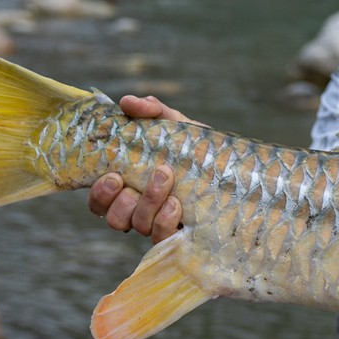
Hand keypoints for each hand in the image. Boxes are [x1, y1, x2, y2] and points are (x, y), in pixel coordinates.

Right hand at [87, 96, 192, 243]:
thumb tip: (128, 102)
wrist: (239, 169)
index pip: (100, 200)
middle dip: (119, 201)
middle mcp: (141, 209)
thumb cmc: (199, 148)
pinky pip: (161, 237)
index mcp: (131, 185)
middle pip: (113, 218)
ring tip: (165, 178)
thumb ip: (152, 111)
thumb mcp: (176, 126)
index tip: (113, 176)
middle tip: (134, 178)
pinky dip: (164, 220)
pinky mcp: (181, 235)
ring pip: (137, 225)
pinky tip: (177, 204)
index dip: (99, 194)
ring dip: (147, 203)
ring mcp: (160, 224)